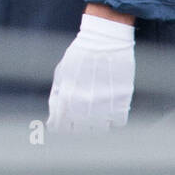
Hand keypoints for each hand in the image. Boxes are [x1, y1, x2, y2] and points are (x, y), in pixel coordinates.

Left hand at [46, 13, 134, 132]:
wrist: (105, 41)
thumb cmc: (80, 55)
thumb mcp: (61, 73)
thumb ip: (56, 95)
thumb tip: (53, 116)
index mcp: (65, 98)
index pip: (58, 128)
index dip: (60, 126)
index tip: (63, 123)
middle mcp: (83, 106)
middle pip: (80, 133)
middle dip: (79, 127)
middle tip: (82, 116)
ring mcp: (103, 107)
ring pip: (100, 131)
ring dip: (98, 125)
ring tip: (98, 112)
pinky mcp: (121, 103)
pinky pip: (118, 124)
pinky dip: (115, 119)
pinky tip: (111, 108)